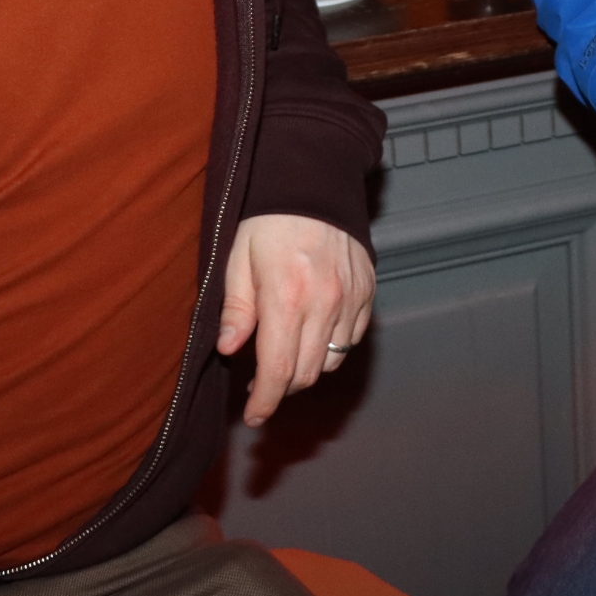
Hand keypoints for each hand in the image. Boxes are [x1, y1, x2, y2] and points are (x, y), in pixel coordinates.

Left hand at [217, 213, 375, 427]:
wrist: (315, 180)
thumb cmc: (268, 218)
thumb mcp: (238, 257)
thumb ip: (235, 308)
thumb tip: (228, 350)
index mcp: (286, 297)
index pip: (279, 371)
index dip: (265, 402)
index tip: (254, 415)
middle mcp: (324, 304)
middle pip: (306, 375)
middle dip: (282, 388)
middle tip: (262, 382)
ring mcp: (351, 298)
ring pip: (331, 362)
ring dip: (306, 369)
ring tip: (286, 355)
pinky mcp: (367, 291)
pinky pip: (352, 338)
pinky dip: (332, 348)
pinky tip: (313, 333)